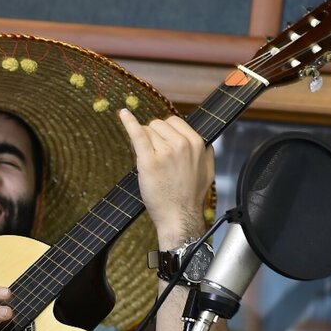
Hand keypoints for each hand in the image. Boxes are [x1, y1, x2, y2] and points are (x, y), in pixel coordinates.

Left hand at [119, 108, 213, 245]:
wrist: (179, 215)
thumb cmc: (191, 196)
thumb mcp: (208, 170)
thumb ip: (206, 152)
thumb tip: (203, 142)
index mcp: (196, 142)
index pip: (174, 121)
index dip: (164, 133)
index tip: (161, 144)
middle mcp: (181, 143)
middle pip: (157, 124)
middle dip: (153, 137)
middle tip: (154, 156)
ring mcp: (164, 151)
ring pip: (146, 132)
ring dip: (144, 143)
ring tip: (150, 162)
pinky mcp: (148, 161)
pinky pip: (137, 135)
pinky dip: (129, 123)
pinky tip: (122, 114)